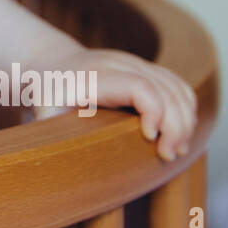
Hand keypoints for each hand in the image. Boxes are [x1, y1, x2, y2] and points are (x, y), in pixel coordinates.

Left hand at [41, 47, 197, 160]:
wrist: (51, 64)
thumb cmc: (47, 94)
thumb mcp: (40, 112)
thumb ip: (50, 132)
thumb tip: (56, 163)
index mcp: (94, 77)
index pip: (139, 86)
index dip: (155, 111)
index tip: (150, 139)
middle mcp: (119, 65)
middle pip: (165, 88)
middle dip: (176, 125)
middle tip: (168, 155)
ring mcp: (136, 64)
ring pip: (177, 86)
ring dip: (186, 120)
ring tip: (177, 149)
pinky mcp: (146, 70)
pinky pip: (178, 86)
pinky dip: (187, 110)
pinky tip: (180, 134)